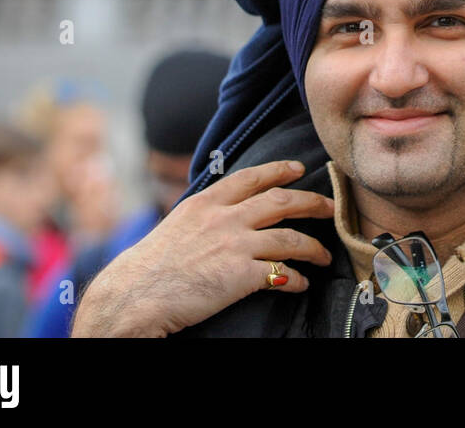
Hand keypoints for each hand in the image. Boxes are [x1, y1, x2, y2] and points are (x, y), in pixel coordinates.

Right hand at [71, 160, 334, 336]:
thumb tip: (226, 211)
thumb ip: (205, 214)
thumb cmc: (149, 267)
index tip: (298, 169)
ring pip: (290, 237)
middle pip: (281, 201)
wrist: (135, 296)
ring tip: (323, 255)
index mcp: (206, 202)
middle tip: (329, 206)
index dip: (279, 171)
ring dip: (313, 247)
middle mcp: (224, 218)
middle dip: (311, 201)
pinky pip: (282, 273)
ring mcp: (235, 245)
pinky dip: (297, 278)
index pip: (251, 177)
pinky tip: (302, 283)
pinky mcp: (241, 275)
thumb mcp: (177, 224)